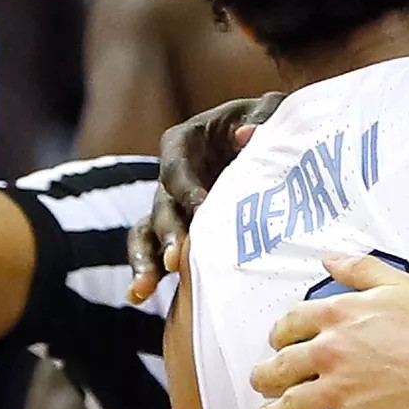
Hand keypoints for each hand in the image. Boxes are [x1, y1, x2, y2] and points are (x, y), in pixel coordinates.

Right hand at [126, 93, 281, 301]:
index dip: (186, 184)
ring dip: (147, 258)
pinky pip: (152, 251)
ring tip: (146, 286)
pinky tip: (139, 295)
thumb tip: (245, 137)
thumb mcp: (270, 113)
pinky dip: (144, 272)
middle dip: (169, 231)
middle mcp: (172, 176)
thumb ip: (262, 119)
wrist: (269, 151)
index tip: (201, 205)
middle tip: (177, 257)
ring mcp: (171, 207)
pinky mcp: (176, 233)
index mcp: (186, 142)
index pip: (177, 162)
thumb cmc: (267, 127)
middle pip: (163, 204)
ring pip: (149, 232)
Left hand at [252, 254, 408, 408]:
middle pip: (279, 368)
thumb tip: (329, 261)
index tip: (279, 343)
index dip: (279, 335)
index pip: (291, 324)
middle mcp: (330, 353)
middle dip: (266, 379)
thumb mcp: (402, 285)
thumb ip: (361, 269)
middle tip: (264, 385)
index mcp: (339, 315)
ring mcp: (338, 394)